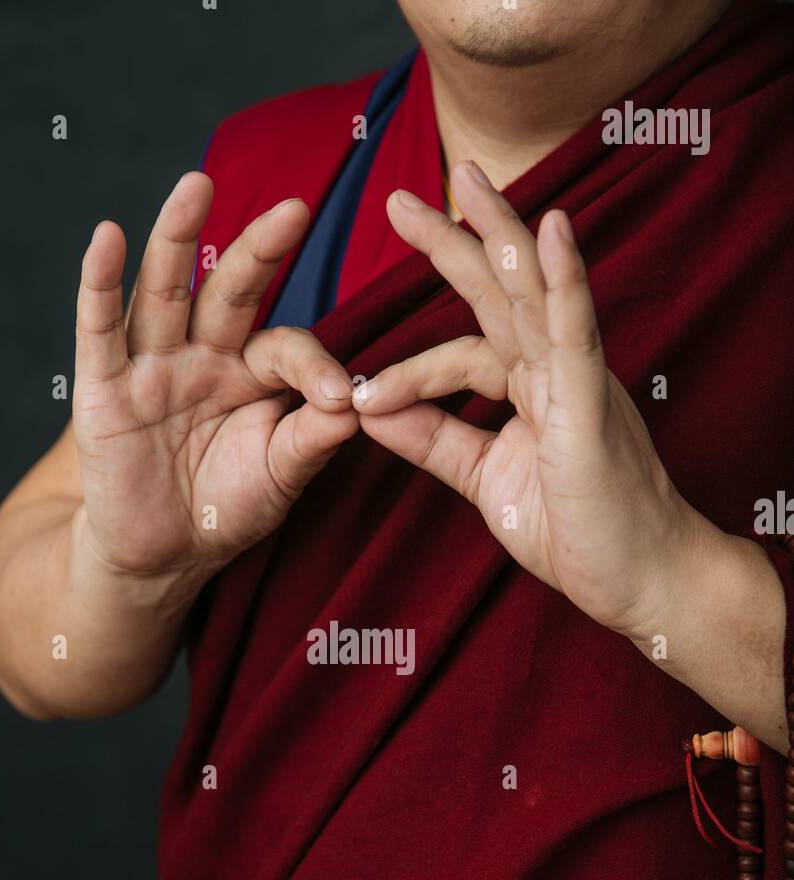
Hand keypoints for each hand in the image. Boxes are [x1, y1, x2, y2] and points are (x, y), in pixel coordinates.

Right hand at [73, 173, 357, 583]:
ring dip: (179, 237)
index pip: (286, 347)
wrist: (164, 554)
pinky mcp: (103, 388)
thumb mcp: (280, 477)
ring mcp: (152, 365)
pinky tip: (108, 237)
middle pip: (231, 291)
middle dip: (259, 250)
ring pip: (165, 291)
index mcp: (252, 373)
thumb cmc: (228, 507)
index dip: (314, 368)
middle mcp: (204, 355)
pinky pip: (100, 329)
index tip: (340, 399)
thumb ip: (313, 441)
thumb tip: (359, 405)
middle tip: (295, 209)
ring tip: (198, 185)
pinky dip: (100, 283)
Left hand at [353, 160, 694, 640]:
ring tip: (464, 179)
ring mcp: (579, 381)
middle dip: (452, 240)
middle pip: (499, 292)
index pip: (462, 353)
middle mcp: (556, 372)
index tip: (360, 396)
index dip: (408, 370)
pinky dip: (563, 280)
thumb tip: (367, 408)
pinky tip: (550, 229)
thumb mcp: (485, 480)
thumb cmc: (576, 533)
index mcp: (531, 390)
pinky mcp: (594, 405)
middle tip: (402, 196)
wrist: (638, 582)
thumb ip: (433, 442)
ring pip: (535, 292)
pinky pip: (576, 332)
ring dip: (500, 232)